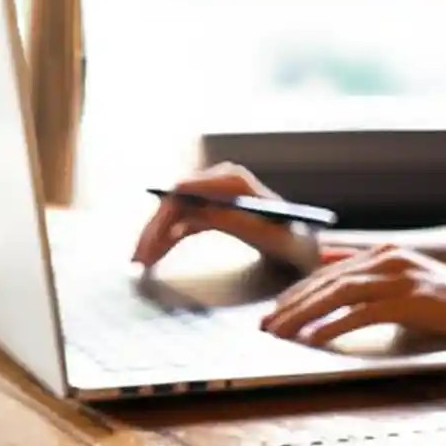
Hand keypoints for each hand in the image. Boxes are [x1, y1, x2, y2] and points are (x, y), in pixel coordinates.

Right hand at [131, 163, 319, 271]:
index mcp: (233, 181)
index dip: (162, 216)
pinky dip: (166, 239)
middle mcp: (220, 180)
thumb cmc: (294, 242)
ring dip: (155, 237)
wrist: (307, 248)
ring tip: (139, 264)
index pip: (184, 189)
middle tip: (138, 261)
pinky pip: (181, 222)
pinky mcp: (212, 209)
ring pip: (173, 212)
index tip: (150, 244)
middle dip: (153, 230)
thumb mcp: (269, 235)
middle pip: (174, 200)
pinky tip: (153, 257)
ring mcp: (215, 194)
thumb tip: (193, 216)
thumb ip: (234, 222)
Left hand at [261, 245, 445, 345]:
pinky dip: (333, 326)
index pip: (328, 272)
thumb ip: (372, 285)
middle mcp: (389, 259)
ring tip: (281, 333)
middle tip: (266, 325)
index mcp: (386, 254)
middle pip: (326, 280)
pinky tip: (313, 340)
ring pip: (337, 293)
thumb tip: (334, 281)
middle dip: (292, 304)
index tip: (274, 311)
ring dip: (304, 314)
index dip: (298, 292)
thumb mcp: (407, 289)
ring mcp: (400, 277)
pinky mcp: (410, 299)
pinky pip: (361, 313)